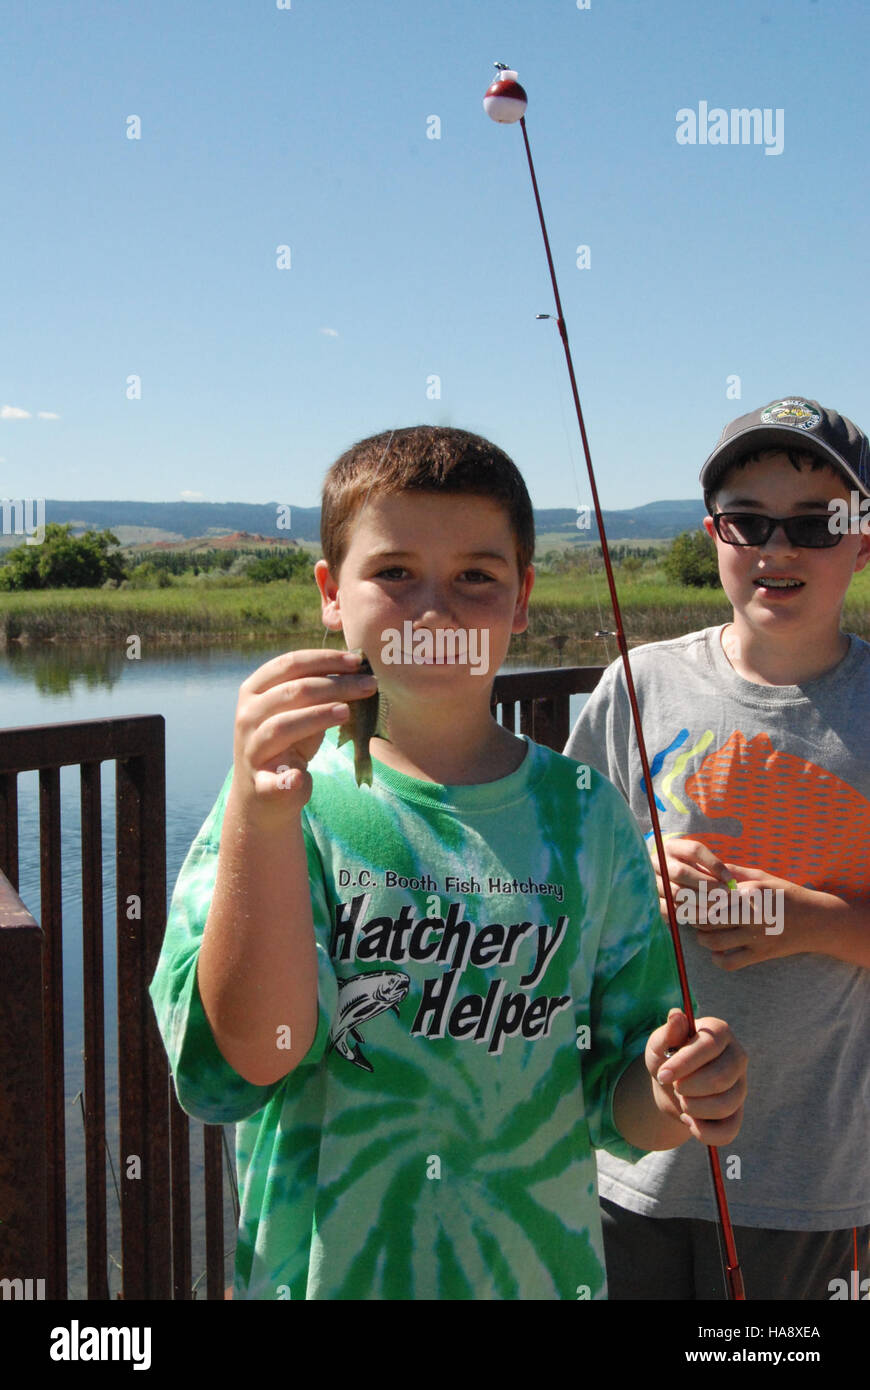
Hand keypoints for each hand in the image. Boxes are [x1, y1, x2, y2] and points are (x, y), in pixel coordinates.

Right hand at [231, 648, 376, 819]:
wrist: (262, 790)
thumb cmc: (288, 740)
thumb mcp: (299, 709)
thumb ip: (318, 690)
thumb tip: (358, 670)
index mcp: (255, 690)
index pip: (290, 664)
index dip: (324, 659)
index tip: (357, 661)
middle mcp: (248, 715)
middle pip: (292, 692)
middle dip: (335, 685)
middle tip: (369, 685)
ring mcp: (251, 749)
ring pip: (282, 726)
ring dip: (317, 717)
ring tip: (347, 712)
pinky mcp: (259, 783)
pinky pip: (270, 781)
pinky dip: (284, 779)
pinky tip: (299, 777)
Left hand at [647, 1009, 746, 1143]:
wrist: (670, 1085)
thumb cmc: (666, 1057)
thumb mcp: (659, 1043)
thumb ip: (667, 1032)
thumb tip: (676, 1015)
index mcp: (720, 1032)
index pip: (709, 1046)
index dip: (685, 1063)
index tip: (662, 1075)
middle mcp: (737, 1057)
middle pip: (720, 1078)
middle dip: (689, 1088)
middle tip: (674, 1086)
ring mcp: (741, 1086)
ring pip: (725, 1105)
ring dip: (693, 1108)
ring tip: (682, 1100)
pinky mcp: (738, 1113)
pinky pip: (728, 1131)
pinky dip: (703, 1131)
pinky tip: (689, 1120)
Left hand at [649, 838, 829, 969]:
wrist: (817, 921)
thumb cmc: (787, 895)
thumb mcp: (763, 877)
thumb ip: (735, 872)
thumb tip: (708, 866)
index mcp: (750, 891)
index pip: (712, 896)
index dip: (694, 898)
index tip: (685, 897)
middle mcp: (752, 914)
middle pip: (709, 919)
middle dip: (693, 918)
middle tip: (690, 915)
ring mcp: (756, 936)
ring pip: (715, 942)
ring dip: (702, 938)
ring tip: (701, 933)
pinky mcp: (761, 954)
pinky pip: (731, 963)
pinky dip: (717, 959)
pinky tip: (716, 952)